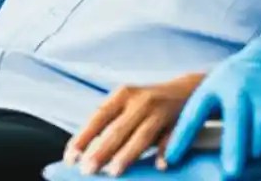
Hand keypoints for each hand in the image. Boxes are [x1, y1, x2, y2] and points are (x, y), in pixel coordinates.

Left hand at [63, 74, 202, 175]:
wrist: (189, 89)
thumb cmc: (150, 103)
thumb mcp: (130, 105)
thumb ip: (113, 124)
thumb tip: (87, 151)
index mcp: (122, 95)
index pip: (98, 117)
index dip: (83, 137)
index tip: (70, 156)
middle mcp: (140, 100)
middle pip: (117, 129)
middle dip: (101, 150)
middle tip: (87, 169)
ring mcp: (160, 110)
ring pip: (142, 135)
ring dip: (127, 154)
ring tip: (114, 171)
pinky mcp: (181, 120)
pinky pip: (172, 139)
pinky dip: (166, 151)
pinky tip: (160, 165)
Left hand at [165, 38, 260, 176]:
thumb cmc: (229, 86)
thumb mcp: (207, 95)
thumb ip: (190, 123)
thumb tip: (170, 157)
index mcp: (214, 87)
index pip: (194, 113)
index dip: (182, 137)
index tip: (171, 159)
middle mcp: (241, 87)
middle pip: (238, 121)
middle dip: (234, 148)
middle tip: (230, 172)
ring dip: (257, 147)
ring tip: (250, 154)